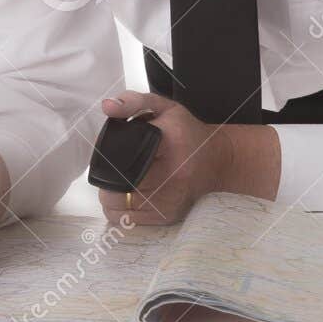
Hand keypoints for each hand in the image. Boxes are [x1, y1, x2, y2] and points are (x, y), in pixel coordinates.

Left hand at [96, 92, 227, 224]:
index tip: (111, 152)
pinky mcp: (166, 216)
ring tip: (121, 180)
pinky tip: (128, 194)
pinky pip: (127, 219)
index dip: (107, 158)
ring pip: (116, 206)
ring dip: (111, 194)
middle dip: (106, 177)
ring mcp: (169, 201)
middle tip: (115, 165)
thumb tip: (107, 107)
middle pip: (114, 186)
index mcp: (169, 144)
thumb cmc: (186, 133)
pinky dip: (120, 208)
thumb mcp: (164, 108)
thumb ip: (133, 102)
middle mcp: (171, 177)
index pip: (121, 158)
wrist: (216, 160)